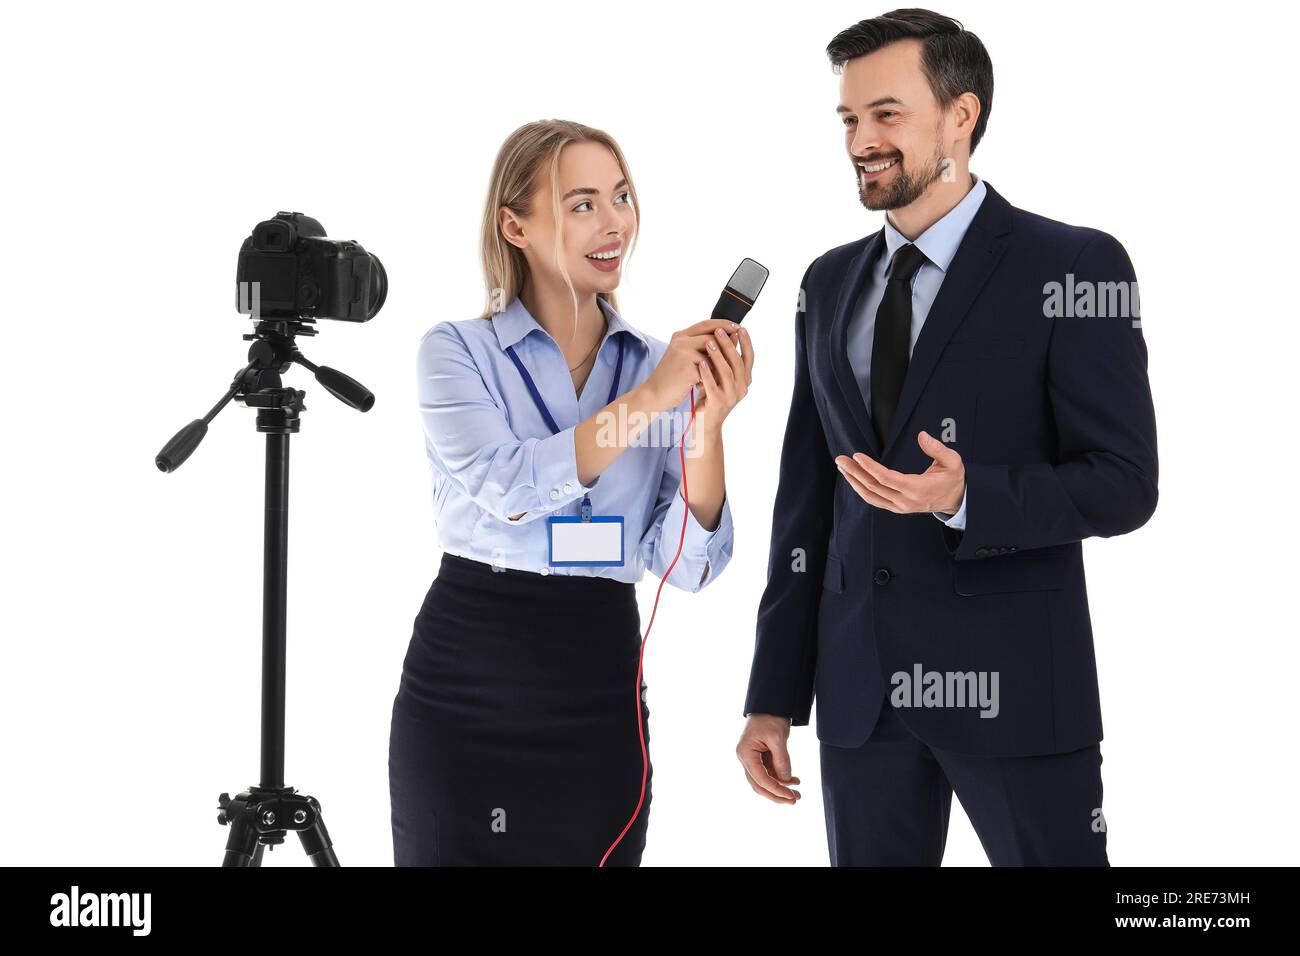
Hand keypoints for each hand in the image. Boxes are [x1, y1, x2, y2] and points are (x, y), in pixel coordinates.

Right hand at [645, 319, 743, 410]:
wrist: (655, 393)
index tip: (738, 327)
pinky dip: (710, 377)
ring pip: (713, 352)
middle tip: (738, 351)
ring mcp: (684, 352)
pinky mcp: (687, 367)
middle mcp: (681, 341)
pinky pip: (709, 369)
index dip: (723, 324)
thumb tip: (731, 338)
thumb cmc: (672, 377)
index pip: (706, 324)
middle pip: (712, 336)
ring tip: (721, 372)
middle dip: (727, 343)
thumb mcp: (686, 358)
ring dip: (719, 363)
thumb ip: (702, 347)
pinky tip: (705, 384)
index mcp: (680, 336)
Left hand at [693, 324, 752, 432]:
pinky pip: (712, 385)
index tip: (740, 327)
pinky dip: (707, 373)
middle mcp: (742, 388)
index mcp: (745, 381)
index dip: (746, 342)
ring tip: (709, 342)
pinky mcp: (718, 403)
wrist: (705, 424)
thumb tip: (728, 335)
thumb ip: (725, 361)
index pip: (749, 358)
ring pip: (727, 372)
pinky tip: (701, 362)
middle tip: (719, 331)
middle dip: (729, 345)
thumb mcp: (720, 377)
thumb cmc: (711, 397)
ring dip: (718, 355)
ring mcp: (731, 397)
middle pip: (738, 362)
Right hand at [736, 714, 800, 803]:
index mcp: (745, 753)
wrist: (770, 703)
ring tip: (797, 794)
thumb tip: (786, 782)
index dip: (776, 789)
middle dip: (776, 794)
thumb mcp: (778, 737)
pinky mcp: (760, 757)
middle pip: (759, 784)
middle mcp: (745, 758)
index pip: (760, 778)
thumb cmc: (770, 716)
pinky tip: (794, 781)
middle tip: (794, 800)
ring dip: (780, 788)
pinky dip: (781, 778)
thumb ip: (782, 761)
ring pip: (764, 781)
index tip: (790, 796)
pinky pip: (769, 772)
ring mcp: (752, 758)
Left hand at [836, 430, 964, 514]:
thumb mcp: (953, 462)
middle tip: (840, 459)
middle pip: (873, 487)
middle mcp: (906, 501)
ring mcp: (900, 507)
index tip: (857, 455)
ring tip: (842, 466)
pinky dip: (860, 489)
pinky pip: (874, 500)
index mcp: (918, 489)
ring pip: (870, 496)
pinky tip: (852, 478)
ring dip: (854, 481)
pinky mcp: (896, 508)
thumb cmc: (953, 479)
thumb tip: (922, 435)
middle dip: (855, 472)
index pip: (887, 479)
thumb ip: (937, 449)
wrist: (956, 500)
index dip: (870, 467)